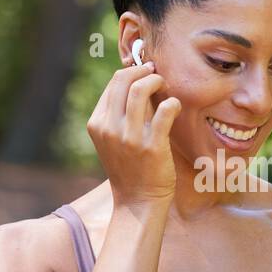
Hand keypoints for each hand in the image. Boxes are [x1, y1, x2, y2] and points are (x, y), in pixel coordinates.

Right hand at [86, 58, 180, 207]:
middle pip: (123, 80)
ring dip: (156, 82)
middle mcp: (109, 128)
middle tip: (157, 75)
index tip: (146, 73)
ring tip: (165, 87)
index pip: (114, 84)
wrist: (137, 200)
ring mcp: (129, 137)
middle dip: (143, 71)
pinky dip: (172, 103)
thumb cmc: (128, 167)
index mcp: (97, 124)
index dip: (132, 72)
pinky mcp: (151, 146)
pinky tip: (175, 107)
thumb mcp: (112, 139)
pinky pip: (164, 111)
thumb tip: (137, 81)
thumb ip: (118, 113)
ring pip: (140, 90)